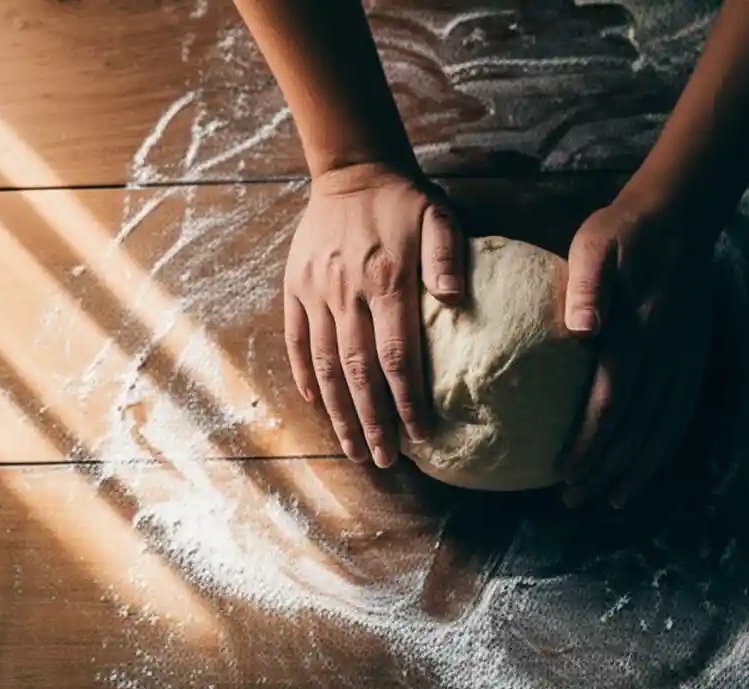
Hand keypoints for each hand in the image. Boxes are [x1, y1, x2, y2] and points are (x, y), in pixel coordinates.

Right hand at [283, 162, 462, 466]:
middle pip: (358, 371)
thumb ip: (448, 257)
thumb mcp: (438, 215)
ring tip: (353, 449)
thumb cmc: (404, 199)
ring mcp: (316, 293)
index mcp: (387, 281)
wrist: (350, 168)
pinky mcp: (294, 288)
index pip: (397, 357)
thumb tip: (454, 300)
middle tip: (385, 460)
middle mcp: (347, 293)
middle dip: (372, 421)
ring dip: (339, 411)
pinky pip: (296, 340)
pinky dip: (305, 376)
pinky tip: (318, 405)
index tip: (420, 436)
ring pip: (325, 364)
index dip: (407, 400)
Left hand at [560, 196, 714, 507]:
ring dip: (636, 470)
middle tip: (574, 500)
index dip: (590, 444)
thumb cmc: (623, 231)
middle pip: (635, 428)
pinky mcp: (694, 358)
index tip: (566, 474)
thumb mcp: (594, 245)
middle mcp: (663, 355)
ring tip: (610, 501)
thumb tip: (581, 333)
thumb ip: (586, 288)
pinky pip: (682, 414)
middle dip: (605, 470)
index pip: (610, 403)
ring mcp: (684, 360)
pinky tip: (647, 468)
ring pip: (662, 429)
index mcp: (634, 332)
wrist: (681, 216)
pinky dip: (664, 447)